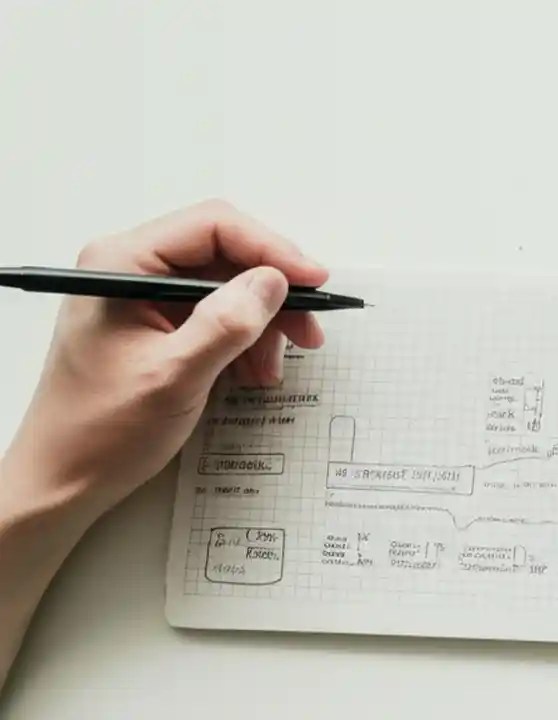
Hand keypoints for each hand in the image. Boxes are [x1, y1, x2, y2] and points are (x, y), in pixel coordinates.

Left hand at [1, 199, 328, 522]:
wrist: (64, 480)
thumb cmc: (102, 432)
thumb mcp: (174, 377)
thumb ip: (225, 324)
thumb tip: (273, 281)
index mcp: (123, 264)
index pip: (213, 227)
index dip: (271, 250)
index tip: (315, 283)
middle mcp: (132, 269)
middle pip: (226, 255)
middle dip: (273, 294)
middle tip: (308, 331)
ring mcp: (144, 296)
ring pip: (228, 287)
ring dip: (262, 324)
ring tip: (271, 369)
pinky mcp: (157, 324)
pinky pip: (216, 315)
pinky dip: (244, 341)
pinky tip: (251, 372)